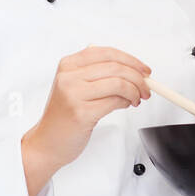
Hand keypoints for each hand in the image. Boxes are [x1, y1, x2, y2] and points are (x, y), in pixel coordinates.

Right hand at [22, 45, 152, 195]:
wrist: (47, 142)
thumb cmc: (64, 115)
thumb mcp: (75, 86)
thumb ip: (98, 73)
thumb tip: (134, 70)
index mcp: (68, 65)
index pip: (107, 53)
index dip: (131, 60)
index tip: (144, 70)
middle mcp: (69, 77)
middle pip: (116, 67)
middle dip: (138, 77)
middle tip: (147, 87)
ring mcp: (74, 95)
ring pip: (118, 83)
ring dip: (135, 91)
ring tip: (136, 99)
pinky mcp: (82, 113)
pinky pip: (115, 102)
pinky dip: (127, 102)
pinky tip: (126, 105)